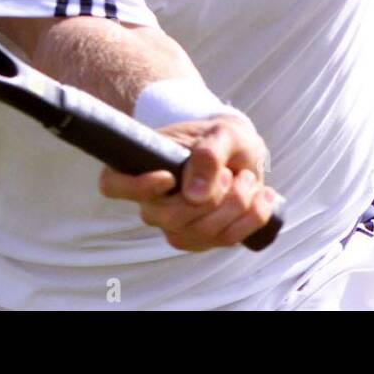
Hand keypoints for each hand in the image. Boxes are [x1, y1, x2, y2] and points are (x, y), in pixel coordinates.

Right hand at [97, 115, 276, 250]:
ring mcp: (175, 225)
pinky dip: (250, 218)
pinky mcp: (200, 239)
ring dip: (236, 206)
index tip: (169, 176)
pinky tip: (260, 196)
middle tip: (229, 172)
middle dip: (212, 197)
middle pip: (171, 217)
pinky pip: (226, 240)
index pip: (113, 184)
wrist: (239, 152)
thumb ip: (209, 154)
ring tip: (246, 177)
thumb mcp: (223, 132)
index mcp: (144, 167)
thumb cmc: (220, 137)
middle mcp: (153, 202)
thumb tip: (194, 194)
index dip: (135, 187)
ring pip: (202, 233)